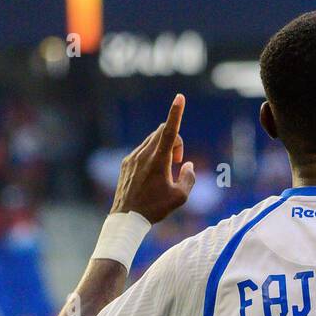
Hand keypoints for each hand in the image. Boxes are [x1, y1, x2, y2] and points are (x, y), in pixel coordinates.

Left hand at [110, 94, 193, 221]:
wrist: (127, 218)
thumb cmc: (155, 209)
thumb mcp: (181, 197)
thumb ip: (189, 177)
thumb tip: (187, 165)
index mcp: (158, 160)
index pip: (170, 131)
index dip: (176, 113)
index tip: (180, 97)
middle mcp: (144, 155)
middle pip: (162, 132)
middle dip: (175, 141)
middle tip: (178, 161)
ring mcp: (133, 157)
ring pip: (152, 140)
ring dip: (164, 148)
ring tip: (166, 170)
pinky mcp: (126, 163)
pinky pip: (143, 150)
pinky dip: (153, 154)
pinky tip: (153, 174)